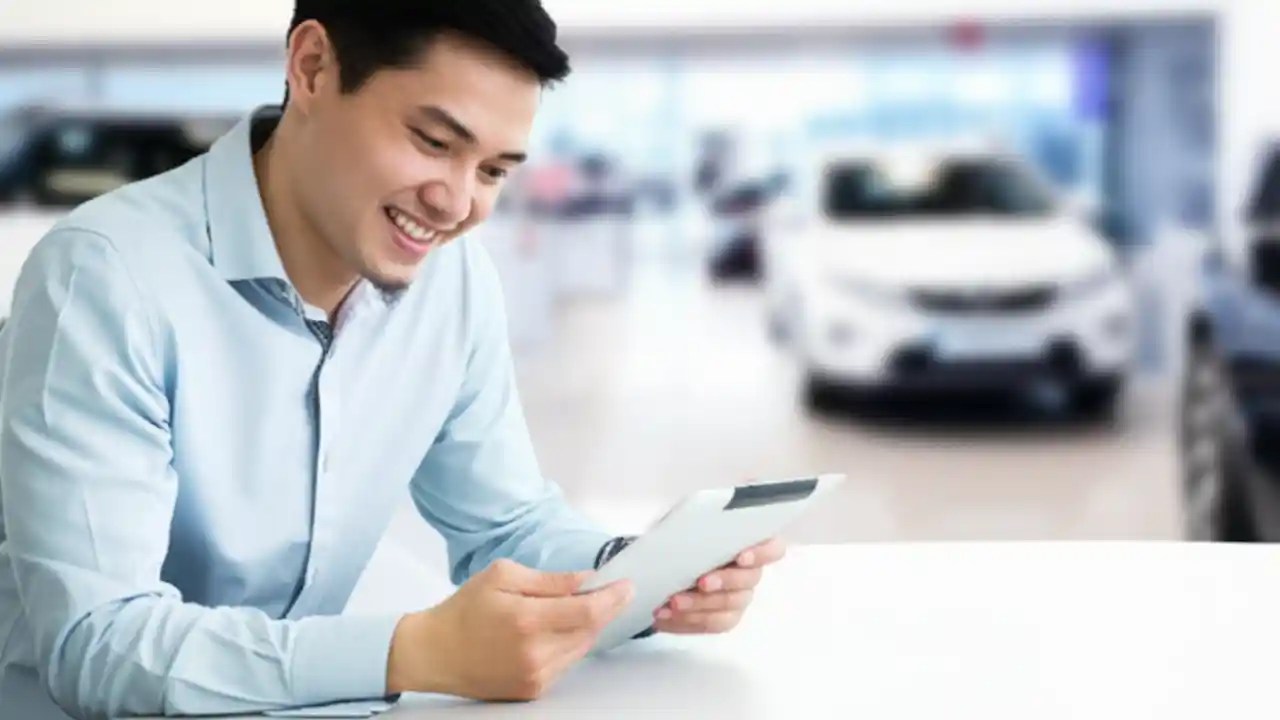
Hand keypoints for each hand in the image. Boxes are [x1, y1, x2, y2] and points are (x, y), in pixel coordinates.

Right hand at [386, 559, 632, 700]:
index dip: (613, 598)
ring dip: (587, 627)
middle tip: (609, 591)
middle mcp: (534, 653)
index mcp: (526, 620)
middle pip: (590, 631)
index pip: (587, 611)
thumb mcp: (502, 575)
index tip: (628, 586)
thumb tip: (586, 579)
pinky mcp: (533, 689)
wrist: (435, 653)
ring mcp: (535, 676)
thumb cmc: (465, 609)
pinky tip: (556, 630)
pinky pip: (566, 663)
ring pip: (582, 648)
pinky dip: (570, 644)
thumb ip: (549, 580)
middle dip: (604, 609)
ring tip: (577, 608)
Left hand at [652, 537, 786, 634]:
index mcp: (747, 543)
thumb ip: (696, 526)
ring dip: (700, 604)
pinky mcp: (724, 618)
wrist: (661, 571)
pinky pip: (713, 623)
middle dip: (725, 581)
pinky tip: (666, 615)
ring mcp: (739, 597)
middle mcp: (749, 572)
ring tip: (672, 602)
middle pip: (750, 579)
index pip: (772, 548)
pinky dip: (688, 619)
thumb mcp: (683, 527)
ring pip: (730, 605)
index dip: (762, 553)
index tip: (741, 557)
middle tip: (701, 582)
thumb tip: (689, 520)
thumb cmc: (678, 542)